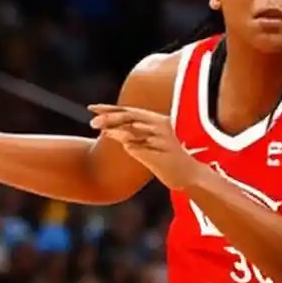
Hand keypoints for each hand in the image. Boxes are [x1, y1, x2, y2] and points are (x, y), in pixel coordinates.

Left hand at [88, 104, 205, 189]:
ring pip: (135, 129)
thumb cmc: (168, 158)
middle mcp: (160, 126)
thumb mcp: (150, 142)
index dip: (110, 108)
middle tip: (92, 122)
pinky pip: (142, 146)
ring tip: (99, 127)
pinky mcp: (161, 153)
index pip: (129, 111)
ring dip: (116, 128)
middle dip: (110, 117)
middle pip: (131, 117)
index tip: (92, 107)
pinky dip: (129, 142)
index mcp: (158, 120)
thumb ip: (131, 134)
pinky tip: (117, 140)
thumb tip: (108, 130)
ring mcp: (161, 139)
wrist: (190, 175)